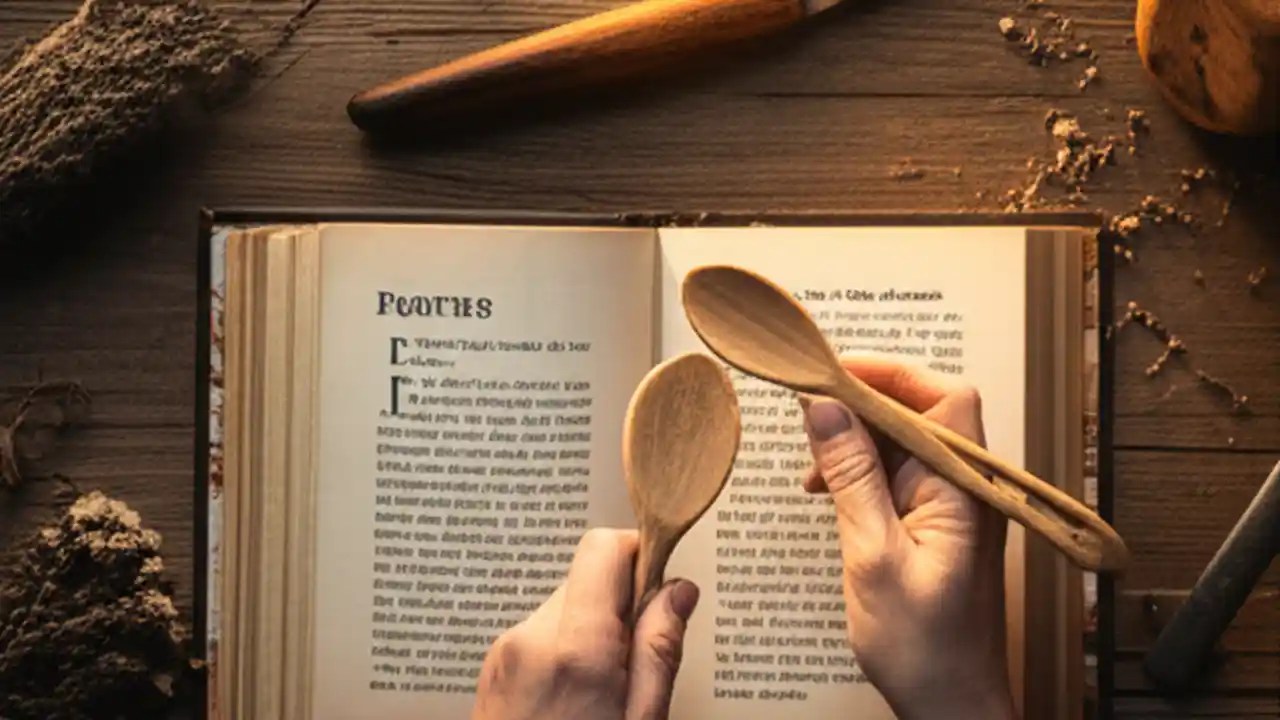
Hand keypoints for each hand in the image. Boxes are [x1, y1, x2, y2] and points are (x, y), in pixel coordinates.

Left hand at [471, 528, 699, 719]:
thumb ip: (660, 652)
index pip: (603, 549)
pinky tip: (577, 701)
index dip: (640, 556)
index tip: (662, 586)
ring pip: (567, 609)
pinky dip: (568, 653)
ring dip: (595, 634)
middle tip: (641, 664)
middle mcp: (530, 639)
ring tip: (607, 695)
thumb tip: (678, 591)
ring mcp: (504, 652)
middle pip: (588, 580)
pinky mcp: (494, 667)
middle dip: (622, 609)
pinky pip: (543, 636)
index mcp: (574, 651)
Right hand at [799, 357, 1016, 719]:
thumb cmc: (924, 648)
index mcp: (963, 490)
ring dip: (857, 440)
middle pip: (921, 410)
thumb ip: (851, 476)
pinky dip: (861, 469)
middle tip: (811, 413)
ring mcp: (953, 503)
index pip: (941, 397)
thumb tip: (825, 409)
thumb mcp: (872, 555)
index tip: (833, 373)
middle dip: (863, 404)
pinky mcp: (936, 521)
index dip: (889, 374)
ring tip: (815, 465)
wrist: (950, 704)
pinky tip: (829, 488)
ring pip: (905, 439)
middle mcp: (966, 487)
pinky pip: (899, 471)